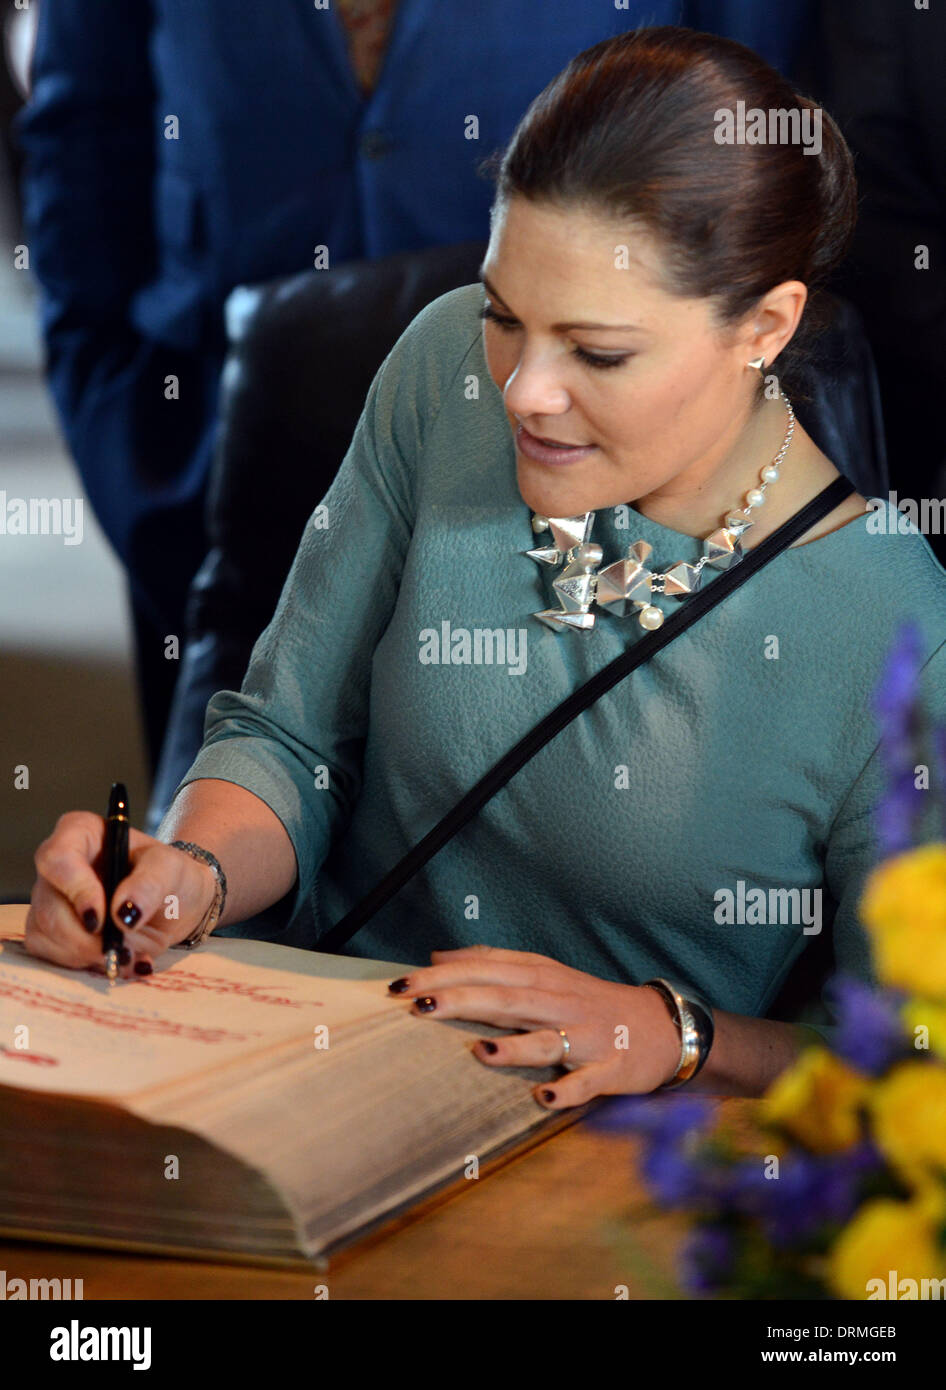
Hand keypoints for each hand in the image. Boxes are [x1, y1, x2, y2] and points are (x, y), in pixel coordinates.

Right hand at [26, 811, 217, 977]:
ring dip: (87, 955)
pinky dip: (85, 966)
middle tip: (122, 951)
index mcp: (80, 834)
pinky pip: (52, 956)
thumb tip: (122, 912)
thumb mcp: (171, 869)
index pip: (58, 859)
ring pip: (46, 935)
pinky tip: (117, 961)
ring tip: (128, 955)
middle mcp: (58, 867)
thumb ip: (150, 884)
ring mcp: (51, 901)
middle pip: (49, 907)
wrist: (176, 902)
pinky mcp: (51, 932)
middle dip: (85, 939)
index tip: (100, 919)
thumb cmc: (170, 874)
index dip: (76, 891)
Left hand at [388, 944, 682, 1106]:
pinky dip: (567, 1089)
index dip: (443, 975)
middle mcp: (560, 1001)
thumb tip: (438, 958)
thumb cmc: (588, 1001)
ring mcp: (586, 1036)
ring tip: (478, 1050)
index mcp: (541, 976)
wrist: (661, 1026)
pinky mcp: (610, 1069)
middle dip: (461, 999)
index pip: (487, 969)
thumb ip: (493, 963)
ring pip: (546, 1039)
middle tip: (416, 1005)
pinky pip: (587, 1081)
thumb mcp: (543, 973)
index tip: (400, 985)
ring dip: (514, 1046)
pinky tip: (544, 1096)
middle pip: (507, 998)